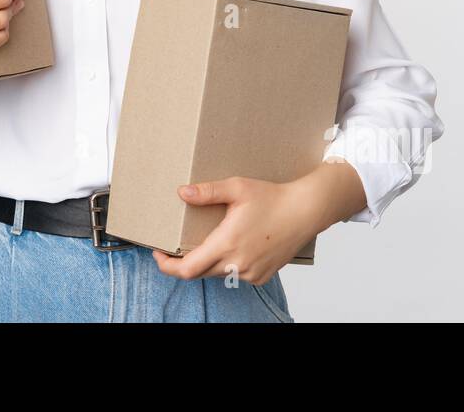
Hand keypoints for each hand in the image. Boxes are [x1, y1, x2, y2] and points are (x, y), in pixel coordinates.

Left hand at [151, 174, 331, 285]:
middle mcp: (237, 263)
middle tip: (175, 247)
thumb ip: (207, 191)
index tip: (158, 254)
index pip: (187, 268)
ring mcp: (251, 273)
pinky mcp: (261, 276)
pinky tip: (233, 246)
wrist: (305, 211)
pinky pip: (235, 275)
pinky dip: (227, 264)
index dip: (168, 266)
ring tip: (206, 241)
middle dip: (183, 262)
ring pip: (217, 273)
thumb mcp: (237, 188)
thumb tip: (182, 192)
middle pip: (198, 273)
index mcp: (227, 243)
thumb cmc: (273, 198)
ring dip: (207, 262)